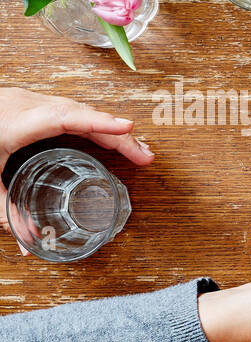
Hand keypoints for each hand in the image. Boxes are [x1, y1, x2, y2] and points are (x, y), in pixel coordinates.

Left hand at [0, 87, 152, 245]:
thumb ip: (5, 210)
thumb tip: (31, 242)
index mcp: (13, 122)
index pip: (63, 117)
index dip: (97, 122)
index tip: (127, 128)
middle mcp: (23, 104)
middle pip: (80, 113)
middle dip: (117, 135)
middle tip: (145, 157)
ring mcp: (25, 99)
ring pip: (77, 109)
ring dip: (109, 129)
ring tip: (136, 150)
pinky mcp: (26, 102)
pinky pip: (68, 110)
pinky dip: (93, 123)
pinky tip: (108, 136)